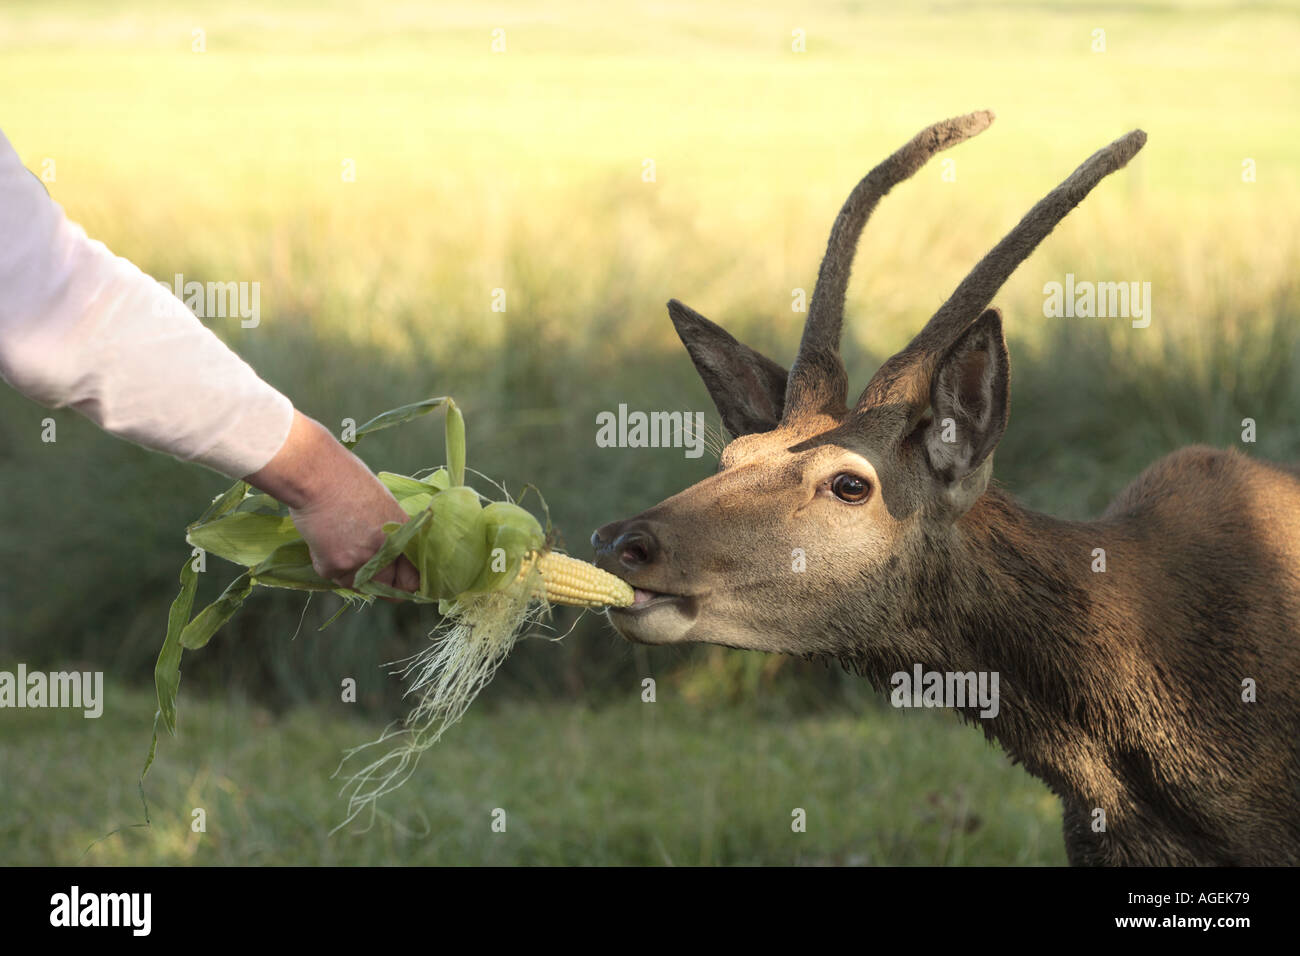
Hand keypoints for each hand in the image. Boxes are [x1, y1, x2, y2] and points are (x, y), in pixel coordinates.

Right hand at [243, 410, 419, 592]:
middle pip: (385, 588)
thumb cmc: (347, 479)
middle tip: (358, 560)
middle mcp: (387, 551)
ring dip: (346, 570)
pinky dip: (324, 560)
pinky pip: (331, 575)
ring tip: (338, 538)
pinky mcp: (335, 565)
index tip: (395, 583)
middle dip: (373, 580)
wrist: (316, 474)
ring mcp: (361, 560)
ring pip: (355, 583)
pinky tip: (322, 535)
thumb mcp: (383, 505)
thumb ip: (390, 534)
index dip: (403, 584)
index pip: (412, 579)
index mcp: (405, 534)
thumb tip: (390, 558)